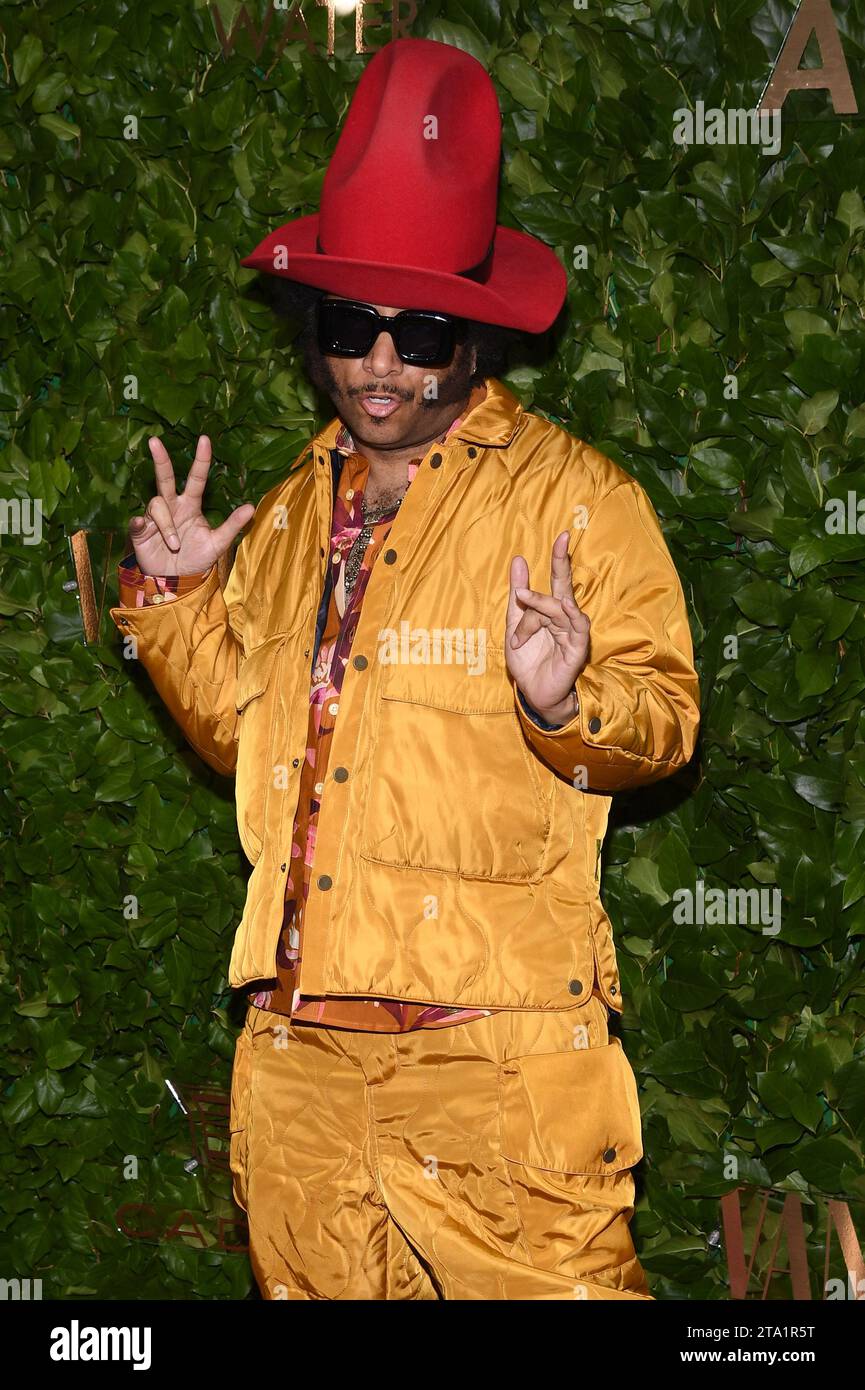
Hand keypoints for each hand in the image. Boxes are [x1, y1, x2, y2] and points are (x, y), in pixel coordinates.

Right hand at [128, 435, 254, 576]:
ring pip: (157, 505)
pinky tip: (143, 526)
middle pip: (165, 477)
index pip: (196, 478)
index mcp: (191, 505)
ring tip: (175, 544)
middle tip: (154, 441)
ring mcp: (154, 517)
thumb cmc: (197, 559)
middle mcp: (172, 506)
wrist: (177, 581)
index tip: (205, 440)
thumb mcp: (218, 544)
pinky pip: (137, 521)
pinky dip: (139, 523)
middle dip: (160, 459)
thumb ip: (232, 525)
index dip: (201, 460)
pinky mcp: (140, 530)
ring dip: (166, 524)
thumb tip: (251, 507)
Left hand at [506, 530, 590, 723]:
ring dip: (538, 604)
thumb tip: (519, 560)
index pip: (558, 580)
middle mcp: (565, 618)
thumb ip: (518, 594)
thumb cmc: (527, 659)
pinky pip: (577, 627)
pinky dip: (570, 616)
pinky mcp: (578, 648)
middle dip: (563, 563)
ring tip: (521, 599)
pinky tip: (563, 608)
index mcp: (552, 610)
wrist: (532, 692)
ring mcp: (573, 632)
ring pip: (559, 607)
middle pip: (563, 587)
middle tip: (562, 540)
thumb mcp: (515, 622)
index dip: (560, 559)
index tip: (562, 536)